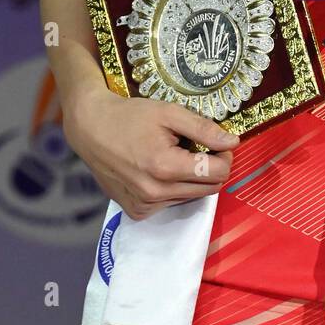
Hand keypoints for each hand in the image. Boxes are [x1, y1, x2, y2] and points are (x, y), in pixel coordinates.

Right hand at [63, 85, 239, 220]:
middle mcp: (155, 194)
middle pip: (209, 188)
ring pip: (192, 197)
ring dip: (192, 178)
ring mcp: (144, 206)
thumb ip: (204, 129)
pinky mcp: (136, 211)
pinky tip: (160, 169)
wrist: (91, 129)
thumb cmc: (130, 117)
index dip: (225, 155)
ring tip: (175, 154)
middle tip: (200, 146)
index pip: (218, 173)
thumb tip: (233, 142)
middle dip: (212, 167)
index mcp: (165, 168)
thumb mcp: (169, 113)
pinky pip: (171, 203)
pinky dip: (174, 188)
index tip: (218, 142)